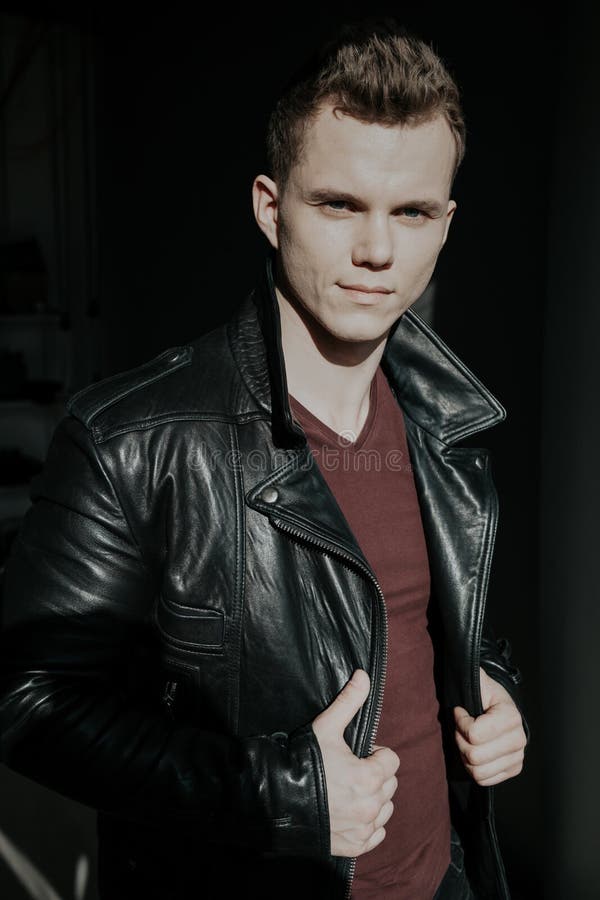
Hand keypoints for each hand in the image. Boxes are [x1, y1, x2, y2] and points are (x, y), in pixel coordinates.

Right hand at [311, 669, 399, 857]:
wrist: (276, 801)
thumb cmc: (303, 762)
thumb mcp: (325, 728)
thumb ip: (349, 702)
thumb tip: (363, 675)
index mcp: (369, 777)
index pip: (392, 760)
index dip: (375, 754)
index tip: (357, 755)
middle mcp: (371, 806)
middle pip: (389, 784)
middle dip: (375, 775)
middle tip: (350, 770)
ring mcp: (363, 829)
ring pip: (385, 809)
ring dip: (374, 799)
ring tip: (349, 791)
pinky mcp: (355, 846)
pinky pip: (377, 834)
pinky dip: (368, 824)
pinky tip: (349, 812)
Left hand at [453, 667, 525, 785]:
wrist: (498, 708)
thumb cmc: (484, 694)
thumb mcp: (478, 681)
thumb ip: (474, 677)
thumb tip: (464, 665)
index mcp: (511, 717)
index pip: (473, 734)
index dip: (460, 722)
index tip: (460, 711)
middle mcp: (519, 740)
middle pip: (474, 756)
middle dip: (460, 741)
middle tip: (462, 728)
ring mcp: (517, 757)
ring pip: (478, 772)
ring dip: (466, 757)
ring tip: (468, 741)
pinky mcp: (512, 769)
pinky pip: (484, 780)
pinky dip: (474, 769)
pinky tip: (475, 752)